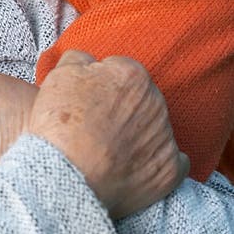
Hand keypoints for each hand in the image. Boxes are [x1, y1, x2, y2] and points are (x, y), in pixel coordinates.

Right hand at [28, 50, 189, 217]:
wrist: (67, 174)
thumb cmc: (61, 122)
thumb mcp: (60, 74)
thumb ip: (81, 59)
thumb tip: (89, 62)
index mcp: (132, 74)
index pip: (121, 71)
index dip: (102, 85)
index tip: (90, 100)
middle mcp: (156, 101)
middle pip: (141, 99)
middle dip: (124, 108)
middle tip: (98, 125)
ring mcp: (165, 136)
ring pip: (155, 127)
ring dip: (139, 134)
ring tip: (111, 149)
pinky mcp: (169, 170)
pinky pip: (173, 161)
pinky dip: (156, 163)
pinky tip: (137, 166)